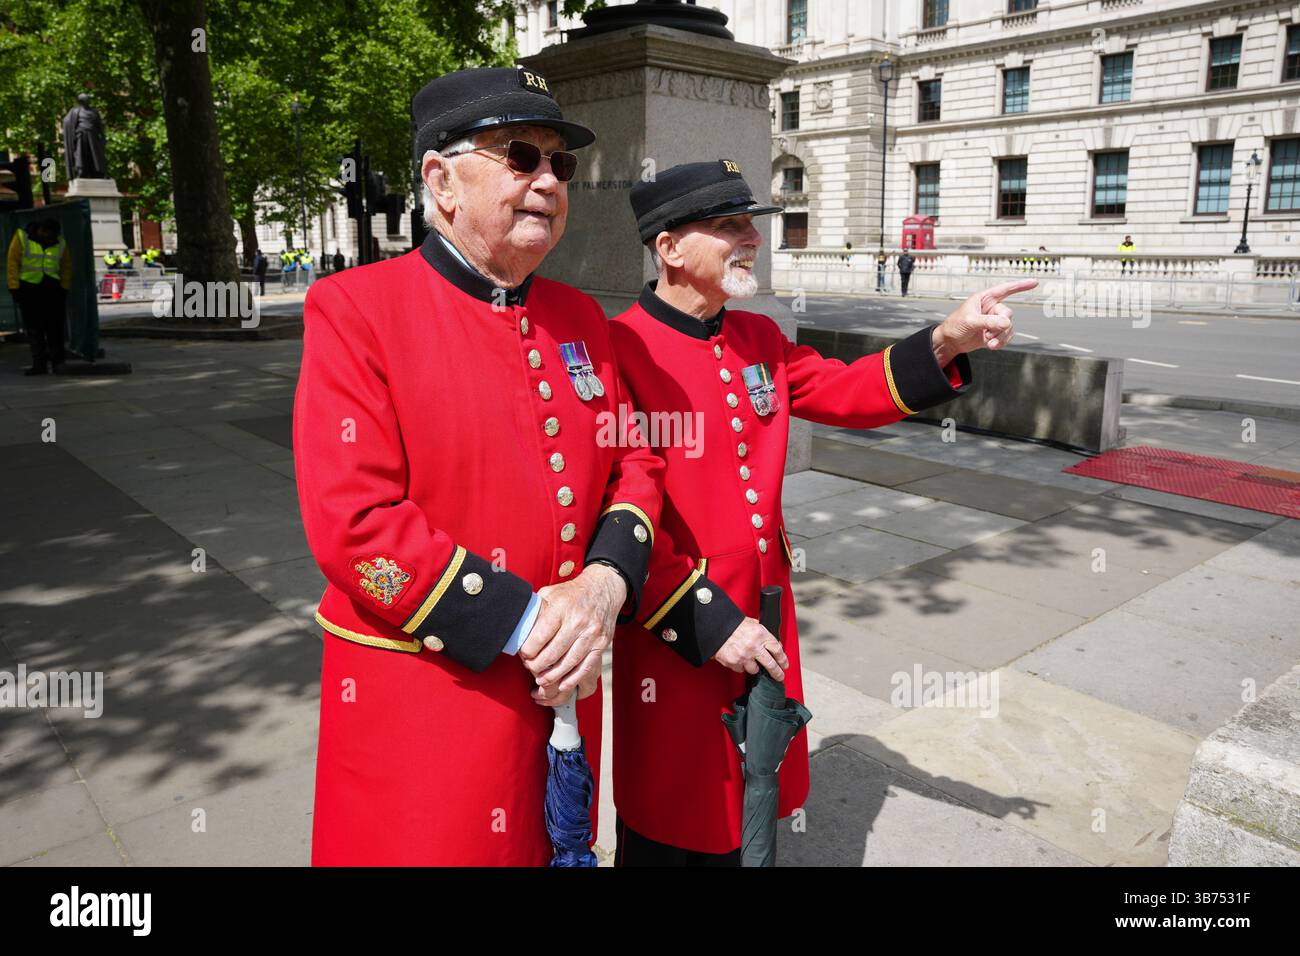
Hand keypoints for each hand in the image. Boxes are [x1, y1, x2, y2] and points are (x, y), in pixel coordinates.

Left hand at [521, 563, 625, 703]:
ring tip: (541, 680)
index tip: (523, 655)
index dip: (528, 650)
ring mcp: (592, 634)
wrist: (604, 588)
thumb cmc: (572, 593)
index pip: (540, 636)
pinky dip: (572, 679)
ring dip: (552, 676)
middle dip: (537, 666)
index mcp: (561, 607)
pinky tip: (562, 684)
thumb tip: (518, 627)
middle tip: (530, 668)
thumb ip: (537, 610)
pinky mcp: (601, 643)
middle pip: (553, 653)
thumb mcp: (551, 593)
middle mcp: (578, 621)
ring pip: (569, 663)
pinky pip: (586, 667)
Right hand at [713, 617, 787, 680]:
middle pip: (771, 664)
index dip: (783, 659)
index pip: (777, 649)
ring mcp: (744, 656)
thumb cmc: (732, 624)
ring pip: (755, 670)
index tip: (784, 664)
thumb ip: (763, 633)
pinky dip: (740, 666)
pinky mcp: (734, 663)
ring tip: (749, 660)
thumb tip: (774, 643)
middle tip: (779, 676)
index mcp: (760, 634)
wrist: (715, 627)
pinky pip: (741, 669)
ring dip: (753, 667)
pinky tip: (738, 659)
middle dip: (777, 673)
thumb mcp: (751, 623)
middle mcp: (754, 646)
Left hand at [931, 279, 1036, 365]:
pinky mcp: (995, 332)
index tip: (1034, 282)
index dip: (1020, 286)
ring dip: (1000, 336)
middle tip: (988, 333)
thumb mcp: (970, 321)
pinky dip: (1001, 342)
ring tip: (988, 341)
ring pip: (1008, 327)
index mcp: (985, 298)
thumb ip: (988, 321)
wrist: (951, 342)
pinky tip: (991, 345)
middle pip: (1008, 314)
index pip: (1005, 289)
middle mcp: (991, 308)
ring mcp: (994, 320)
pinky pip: (1007, 336)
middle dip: (1000, 325)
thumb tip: (1006, 324)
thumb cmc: (955, 326)